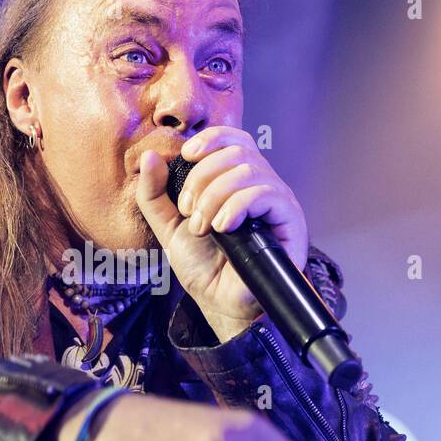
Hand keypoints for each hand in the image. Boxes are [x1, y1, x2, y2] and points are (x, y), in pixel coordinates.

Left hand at [135, 127, 308, 342]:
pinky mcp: (290, 219)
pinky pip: (265, 194)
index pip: (233, 139)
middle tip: (189, 211)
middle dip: (203, 178)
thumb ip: (154, 194)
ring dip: (215, 197)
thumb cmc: (203, 266)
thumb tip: (150, 156)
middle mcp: (261, 184)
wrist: (221, 301)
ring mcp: (278, 200)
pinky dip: (236, 207)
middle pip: (236, 152)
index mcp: (236, 180)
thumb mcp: (168, 226)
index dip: (211, 139)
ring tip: (203, 227)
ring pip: (248, 171)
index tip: (187, 155)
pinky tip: (222, 228)